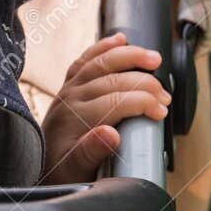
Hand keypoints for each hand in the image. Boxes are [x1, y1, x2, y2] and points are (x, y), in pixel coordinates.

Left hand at [40, 33, 171, 184]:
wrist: (44, 168)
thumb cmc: (64, 171)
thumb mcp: (76, 171)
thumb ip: (92, 153)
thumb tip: (111, 134)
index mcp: (73, 120)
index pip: (114, 102)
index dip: (142, 103)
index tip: (161, 112)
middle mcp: (69, 100)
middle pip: (112, 80)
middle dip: (145, 84)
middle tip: (165, 98)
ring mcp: (68, 90)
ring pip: (100, 63)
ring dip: (130, 56)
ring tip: (155, 59)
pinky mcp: (69, 86)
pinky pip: (86, 60)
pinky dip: (103, 47)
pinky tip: (120, 39)